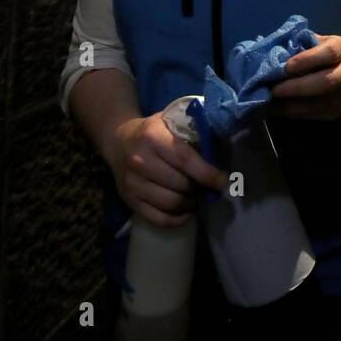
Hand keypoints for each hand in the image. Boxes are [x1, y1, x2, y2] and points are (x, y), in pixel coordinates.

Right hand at [109, 113, 227, 227]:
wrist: (119, 142)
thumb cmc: (153, 131)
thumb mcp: (171, 120)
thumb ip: (194, 130)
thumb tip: (220, 149)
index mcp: (153, 137)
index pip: (185, 160)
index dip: (207, 174)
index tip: (222, 181)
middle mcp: (140, 161)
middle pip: (181, 185)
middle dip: (200, 189)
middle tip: (209, 187)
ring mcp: (132, 184)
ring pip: (171, 204)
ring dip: (191, 204)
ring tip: (198, 197)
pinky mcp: (129, 201)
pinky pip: (158, 219)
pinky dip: (178, 220)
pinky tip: (187, 212)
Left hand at [270, 33, 340, 119]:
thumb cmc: (319, 53)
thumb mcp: (311, 42)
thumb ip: (295, 45)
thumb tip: (272, 56)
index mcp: (340, 49)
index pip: (329, 52)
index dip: (308, 59)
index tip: (287, 66)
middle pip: (327, 81)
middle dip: (297, 87)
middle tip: (274, 89)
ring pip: (319, 103)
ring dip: (292, 104)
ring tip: (271, 101)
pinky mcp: (333, 112)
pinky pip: (312, 115)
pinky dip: (292, 112)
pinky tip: (276, 108)